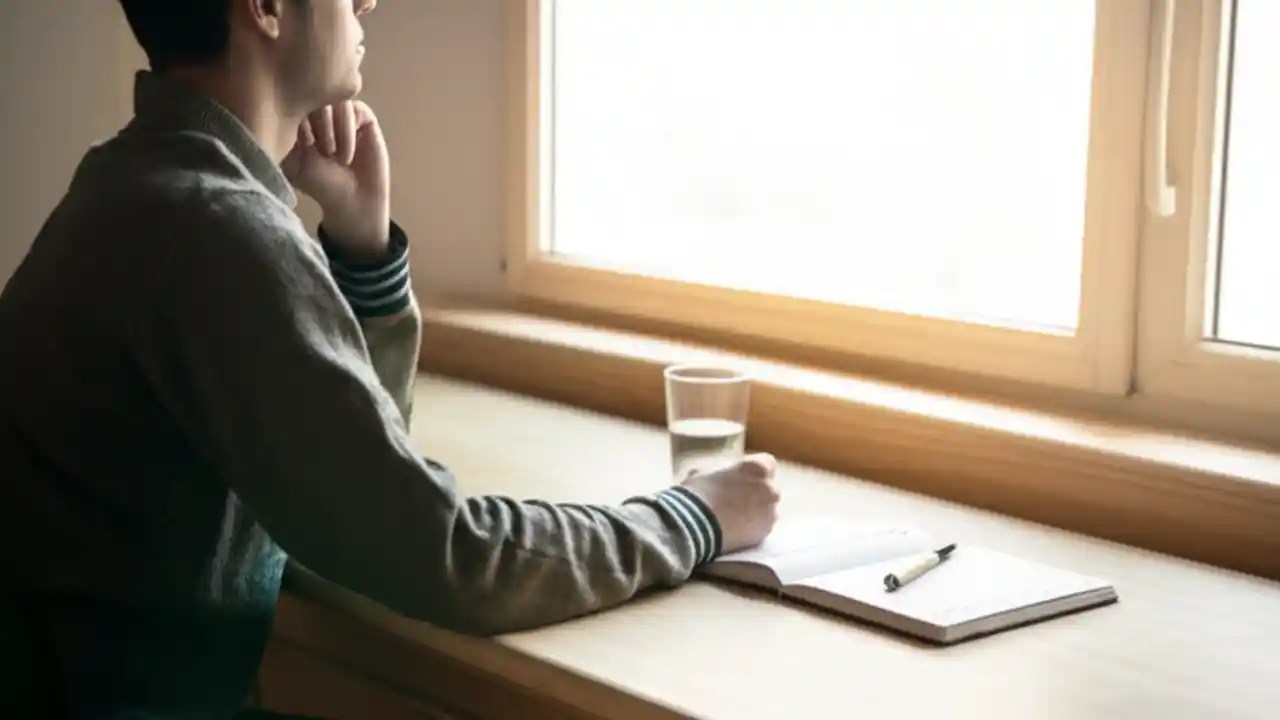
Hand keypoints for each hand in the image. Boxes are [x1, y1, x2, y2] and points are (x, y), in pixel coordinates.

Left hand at [282, 100, 390, 262]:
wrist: (353, 200)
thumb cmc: (320, 184)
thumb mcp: (294, 160)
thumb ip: (288, 130)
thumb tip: (294, 104)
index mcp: (298, 119)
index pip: (291, 98)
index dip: (295, 117)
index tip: (302, 147)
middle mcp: (320, 112)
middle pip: (313, 94)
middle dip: (316, 124)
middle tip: (321, 152)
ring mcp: (342, 113)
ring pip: (333, 99)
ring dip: (333, 129)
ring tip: (335, 156)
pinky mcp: (363, 117)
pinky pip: (353, 108)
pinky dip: (348, 129)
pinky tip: (349, 151)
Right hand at [680, 453, 780, 553]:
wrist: (694, 526)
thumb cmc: (698, 494)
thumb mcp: (704, 471)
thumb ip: (721, 472)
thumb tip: (718, 476)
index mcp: (757, 468)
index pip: (767, 463)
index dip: (754, 471)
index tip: (742, 477)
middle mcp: (770, 489)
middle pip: (768, 488)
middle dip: (756, 492)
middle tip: (736, 499)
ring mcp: (770, 513)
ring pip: (766, 510)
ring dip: (755, 512)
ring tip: (732, 519)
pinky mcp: (764, 534)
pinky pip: (761, 528)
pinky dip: (751, 529)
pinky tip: (733, 530)